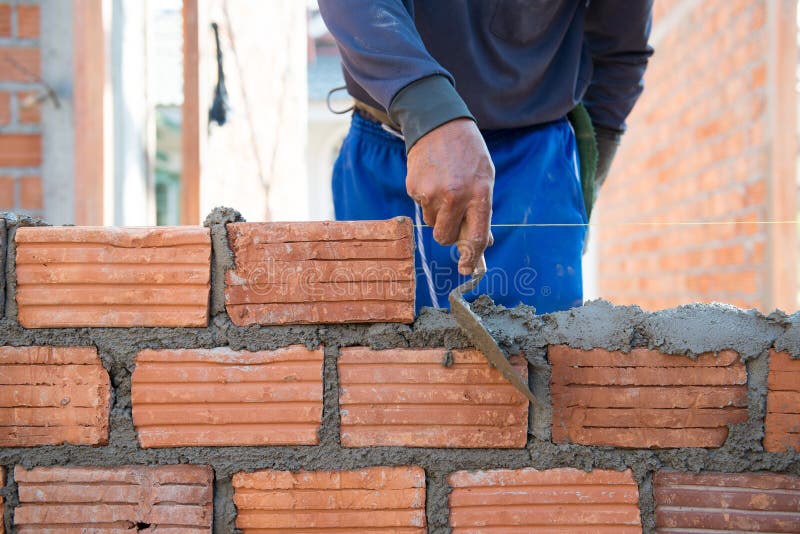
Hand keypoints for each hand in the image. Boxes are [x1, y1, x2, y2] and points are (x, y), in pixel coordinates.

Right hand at [406, 118, 493, 274]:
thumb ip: (482, 211)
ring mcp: (431, 193)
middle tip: (453, 218)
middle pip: (445, 238)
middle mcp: (454, 196)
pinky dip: (427, 198)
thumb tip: (481, 244)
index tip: (466, 269)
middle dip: (448, 235)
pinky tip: (433, 178)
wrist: (439, 124)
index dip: (470, 257)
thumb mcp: (485, 179)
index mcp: (478, 194)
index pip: (474, 237)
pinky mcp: (414, 187)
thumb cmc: (468, 154)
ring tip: (444, 186)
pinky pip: (421, 207)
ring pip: (432, 223)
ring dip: (438, 213)